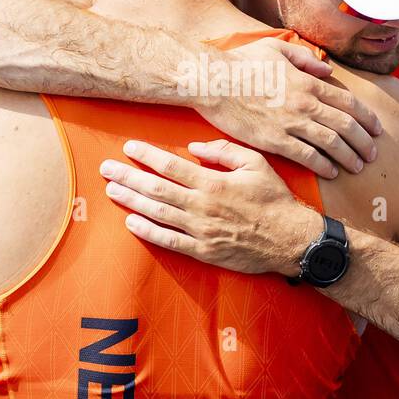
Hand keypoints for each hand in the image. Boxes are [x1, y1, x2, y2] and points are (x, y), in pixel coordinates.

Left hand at [99, 139, 323, 274]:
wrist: (292, 240)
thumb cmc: (275, 200)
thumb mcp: (257, 164)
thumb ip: (225, 152)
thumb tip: (194, 147)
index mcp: (214, 183)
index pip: (171, 166)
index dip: (147, 156)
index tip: (128, 148)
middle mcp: (202, 206)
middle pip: (156, 189)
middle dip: (128, 177)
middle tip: (105, 168)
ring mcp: (201, 231)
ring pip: (158, 213)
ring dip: (131, 201)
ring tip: (112, 190)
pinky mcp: (204, 251)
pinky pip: (169, 241)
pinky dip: (148, 232)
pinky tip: (131, 223)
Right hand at [196, 39, 380, 180]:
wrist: (214, 82)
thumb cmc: (242, 63)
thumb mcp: (276, 48)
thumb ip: (305, 58)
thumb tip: (326, 69)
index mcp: (308, 82)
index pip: (349, 103)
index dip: (368, 118)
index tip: (377, 129)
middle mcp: (305, 103)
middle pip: (347, 126)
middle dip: (365, 142)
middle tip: (374, 154)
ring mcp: (291, 123)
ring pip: (332, 144)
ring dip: (349, 157)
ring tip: (358, 167)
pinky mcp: (275, 140)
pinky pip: (307, 157)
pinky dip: (324, 166)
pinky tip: (331, 172)